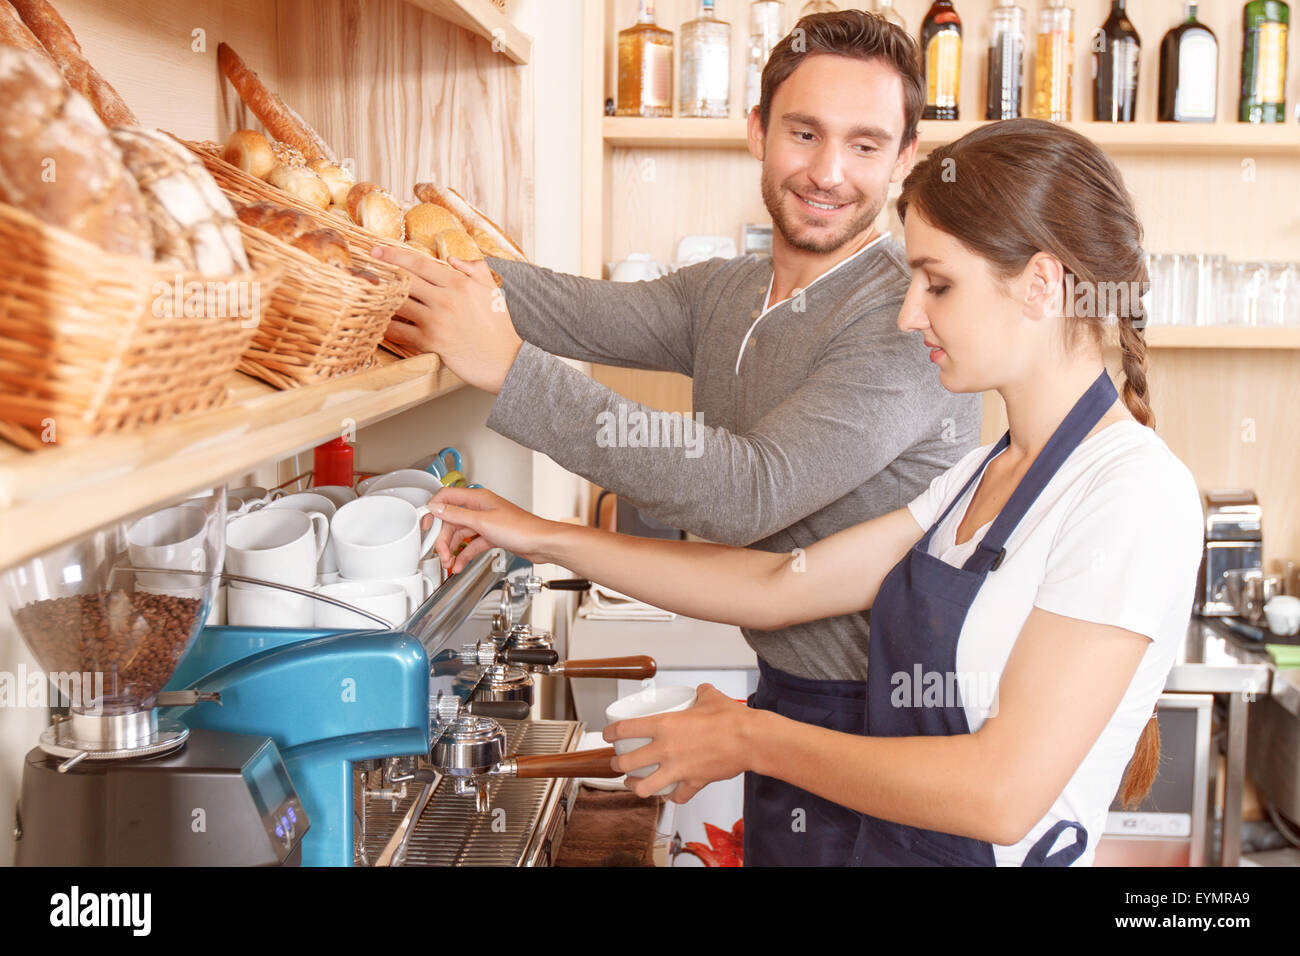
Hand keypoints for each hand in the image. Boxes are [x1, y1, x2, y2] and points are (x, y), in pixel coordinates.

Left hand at [372, 247, 521, 393]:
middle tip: (363, 265)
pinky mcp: (432, 342)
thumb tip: (452, 259)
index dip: (394, 254)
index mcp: (460, 283)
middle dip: (381, 269)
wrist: (506, 361)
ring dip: (380, 297)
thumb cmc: (499, 327)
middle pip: (405, 278)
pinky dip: (385, 325)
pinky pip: (400, 331)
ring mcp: (437, 320)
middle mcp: (446, 299)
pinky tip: (375, 320)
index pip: (420, 262)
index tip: (377, 249)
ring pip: (399, 303)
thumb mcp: (492, 291)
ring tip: (365, 292)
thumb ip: (474, 269)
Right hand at [428, 485, 556, 573]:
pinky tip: (460, 564)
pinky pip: (471, 544)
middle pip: (451, 520)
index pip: (446, 497)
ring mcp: (485, 522)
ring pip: (460, 534)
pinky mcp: (491, 535)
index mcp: (477, 498)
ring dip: (453, 549)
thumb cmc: (520, 528)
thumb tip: (435, 507)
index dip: (432, 510)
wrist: (541, 544)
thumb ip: (456, 515)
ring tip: (449, 563)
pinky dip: (464, 554)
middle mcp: (480, 508)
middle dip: (444, 538)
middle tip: (442, 554)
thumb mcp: (482, 522)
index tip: (425, 524)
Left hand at [603, 685, 753, 803]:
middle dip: (616, 764)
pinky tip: (669, 793)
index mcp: (665, 725)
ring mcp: (677, 769)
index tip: (607, 735)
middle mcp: (666, 749)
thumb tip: (701, 691)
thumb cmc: (732, 719)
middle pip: (626, 763)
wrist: (751, 740)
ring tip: (632, 783)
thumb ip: (701, 693)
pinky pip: (676, 797)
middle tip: (617, 762)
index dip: (610, 733)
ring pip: (643, 787)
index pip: (625, 729)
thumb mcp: (711, 697)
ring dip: (634, 786)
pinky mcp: (693, 783)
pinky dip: (671, 796)